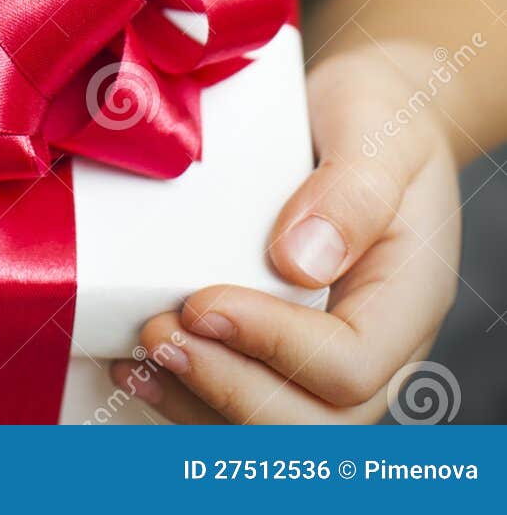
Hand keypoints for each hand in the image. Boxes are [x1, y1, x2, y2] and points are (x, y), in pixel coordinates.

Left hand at [110, 45, 460, 422]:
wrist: (370, 113)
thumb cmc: (380, 117)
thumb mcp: (380, 131)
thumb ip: (352, 192)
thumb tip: (299, 262)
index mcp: (407, 299)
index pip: (351, 366)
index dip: (275, 347)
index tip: (204, 301)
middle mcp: (373, 345)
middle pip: (315, 425)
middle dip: (228, 391)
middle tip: (159, 335)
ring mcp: (326, 355)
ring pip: (275, 430)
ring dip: (198, 406)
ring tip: (138, 353)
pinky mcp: (282, 348)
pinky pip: (244, 404)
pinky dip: (186, 396)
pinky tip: (135, 365)